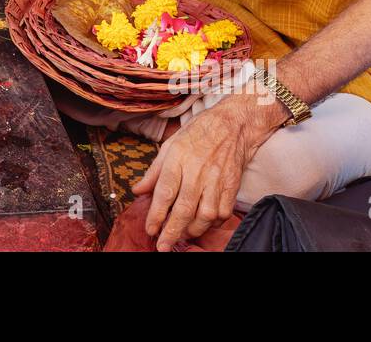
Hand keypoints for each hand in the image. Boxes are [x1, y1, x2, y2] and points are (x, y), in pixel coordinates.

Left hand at [132, 95, 275, 250]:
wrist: (233, 124)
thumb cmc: (198, 133)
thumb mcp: (170, 145)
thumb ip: (154, 171)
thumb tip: (138, 191)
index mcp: (178, 158)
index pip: (165, 192)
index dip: (156, 214)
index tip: (150, 230)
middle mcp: (197, 171)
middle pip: (184, 208)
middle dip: (172, 231)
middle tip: (163, 246)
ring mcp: (217, 180)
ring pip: (205, 215)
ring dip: (192, 230)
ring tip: (182, 235)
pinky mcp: (232, 186)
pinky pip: (222, 213)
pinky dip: (212, 224)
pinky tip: (203, 224)